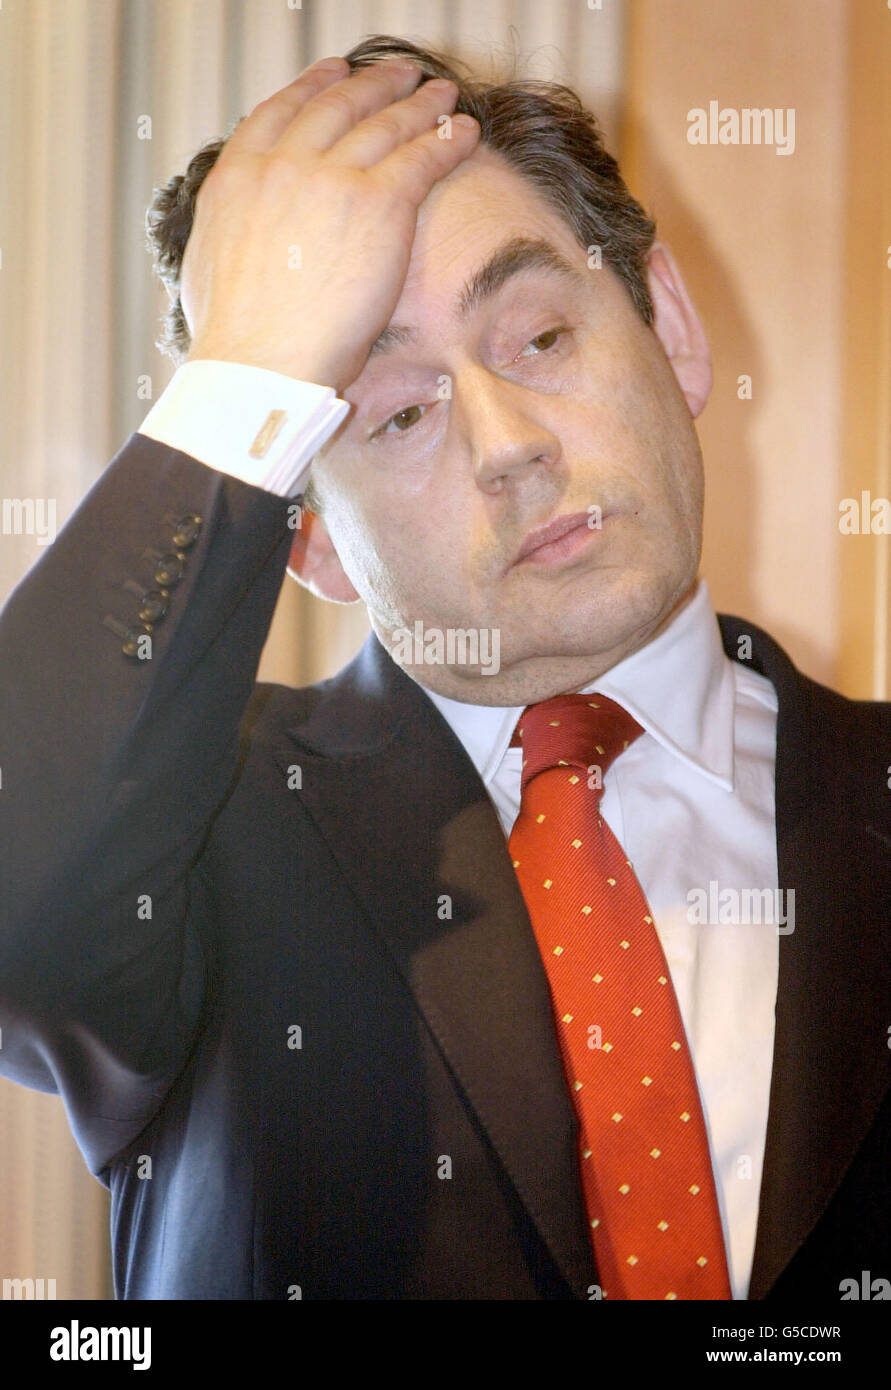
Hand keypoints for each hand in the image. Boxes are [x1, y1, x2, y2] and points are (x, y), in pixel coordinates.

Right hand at [180, 56, 480, 392]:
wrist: (262, 363)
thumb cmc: (236, 337)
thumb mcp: (207, 260)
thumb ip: (230, 224)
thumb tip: (240, 226)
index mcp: (238, 174)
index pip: (280, 110)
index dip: (314, 85)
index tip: (334, 72)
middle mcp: (284, 163)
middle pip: (338, 106)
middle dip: (375, 85)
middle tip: (401, 75)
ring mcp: (331, 177)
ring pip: (385, 124)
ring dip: (420, 104)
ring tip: (441, 94)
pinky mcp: (378, 202)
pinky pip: (422, 156)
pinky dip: (447, 140)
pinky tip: (465, 133)